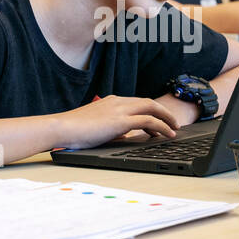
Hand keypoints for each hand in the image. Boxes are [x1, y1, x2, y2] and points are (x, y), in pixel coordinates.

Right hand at [57, 95, 178, 148]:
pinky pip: (149, 120)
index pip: (137, 103)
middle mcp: (117, 102)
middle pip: (148, 102)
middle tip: (173, 123)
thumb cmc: (73, 130)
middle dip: (163, 112)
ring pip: (151, 108)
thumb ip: (112, 129)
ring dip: (166, 118)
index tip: (158, 121)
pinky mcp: (121, 120)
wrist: (62, 128)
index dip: (150, 111)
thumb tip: (124, 136)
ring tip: (175, 128)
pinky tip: (168, 134)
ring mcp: (120, 109)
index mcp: (111, 102)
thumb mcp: (97, 127)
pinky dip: (161, 126)